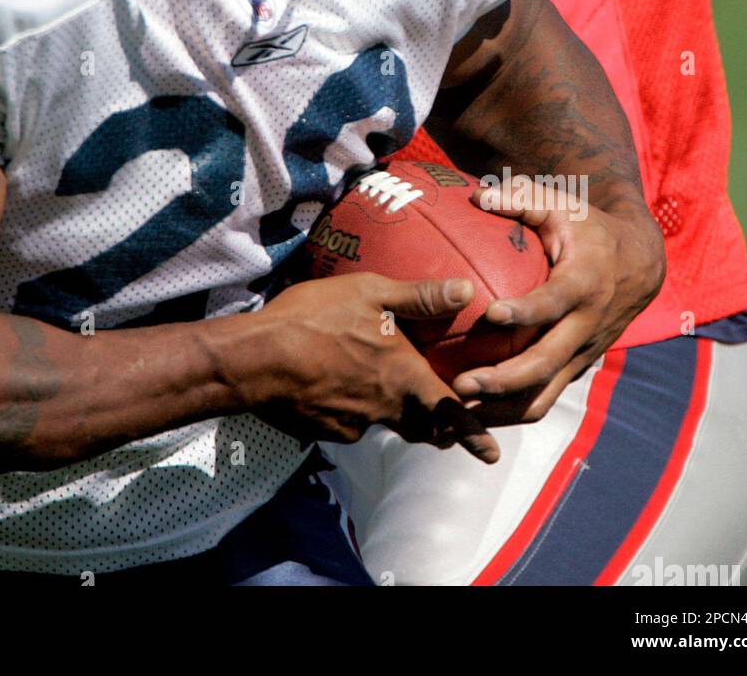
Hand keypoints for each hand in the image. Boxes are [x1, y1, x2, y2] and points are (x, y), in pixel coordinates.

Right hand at [254, 273, 499, 462]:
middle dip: (434, 429)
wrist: (256, 360)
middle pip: (419, 427)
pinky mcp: (324, 429)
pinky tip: (327, 380)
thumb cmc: (314, 319)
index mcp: (402, 377)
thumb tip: (467, 291)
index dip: (474, 434)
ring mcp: (352, 423)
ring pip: (379, 420)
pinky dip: (346, 406)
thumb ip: (418, 297)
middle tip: (443, 426)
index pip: (450, 412)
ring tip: (369, 383)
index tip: (491, 454)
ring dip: (383, 408)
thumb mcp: (368, 293)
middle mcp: (383, 408)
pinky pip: (345, 420)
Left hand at [450, 187, 664, 424]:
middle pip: (546, 362)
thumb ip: (521, 199)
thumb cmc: (590, 228)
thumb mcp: (563, 205)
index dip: (527, 310)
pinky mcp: (577, 367)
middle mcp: (586, 325)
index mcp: (584, 284)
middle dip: (503, 379)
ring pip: (546, 392)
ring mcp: (583, 352)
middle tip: (461, 383)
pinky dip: (512, 409)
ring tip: (461, 411)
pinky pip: (546, 396)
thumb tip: (476, 195)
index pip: (555, 302)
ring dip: (503, 407)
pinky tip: (474, 412)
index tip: (492, 313)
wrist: (641, 263)